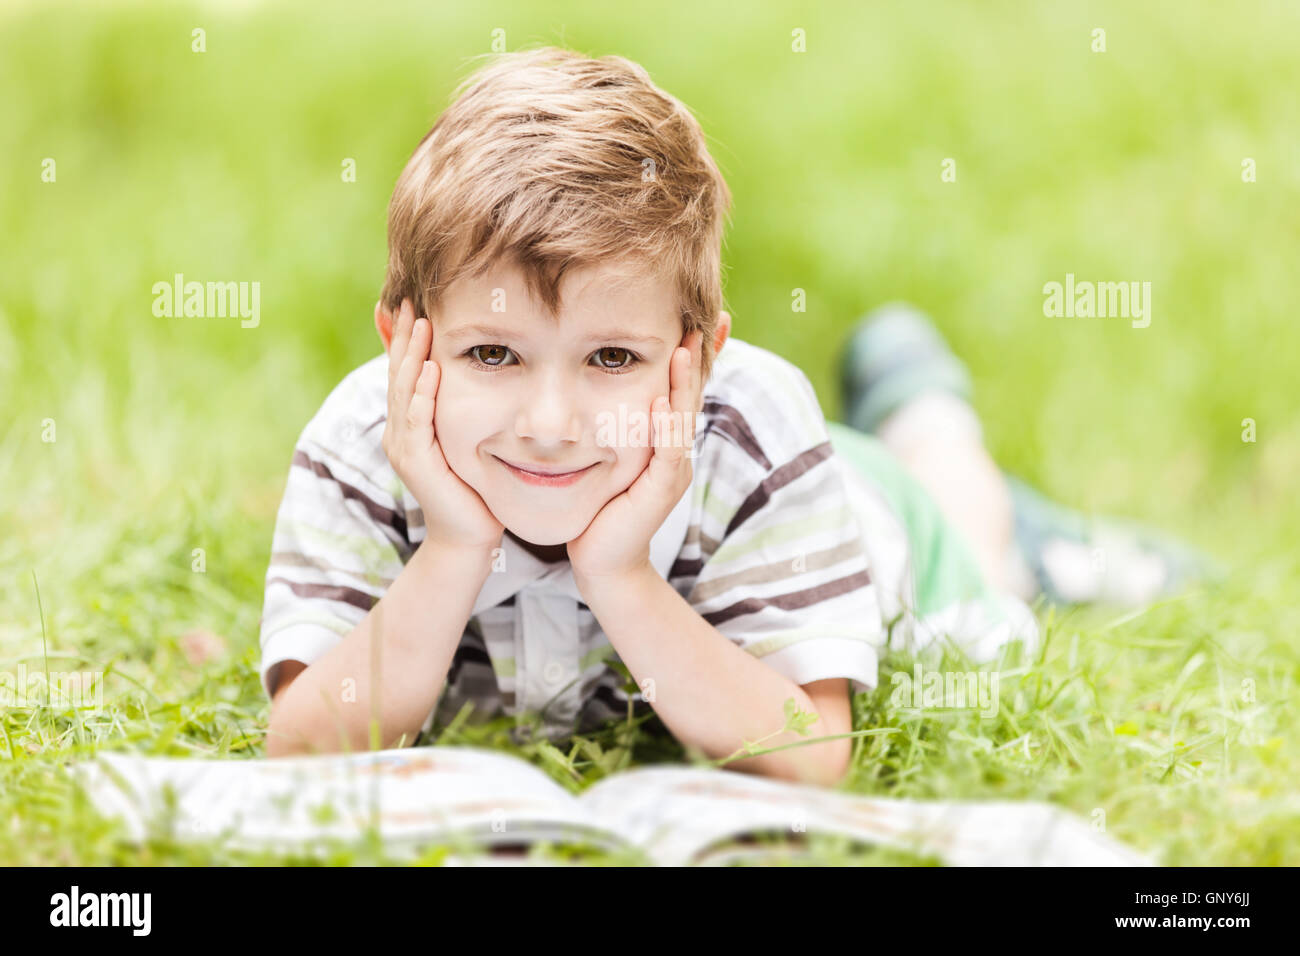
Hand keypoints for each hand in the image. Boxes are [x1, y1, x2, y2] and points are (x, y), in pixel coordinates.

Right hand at [383, 298, 504, 552]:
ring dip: (411, 358)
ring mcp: (404, 448)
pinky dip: (422, 396)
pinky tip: (430, 371)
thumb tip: (464, 376)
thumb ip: (458, 410)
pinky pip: (417, 423)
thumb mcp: (464, 439)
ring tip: (420, 326)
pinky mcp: (416, 464)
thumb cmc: (473, 486)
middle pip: (399, 376)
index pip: (405, 373)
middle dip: (404, 338)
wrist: (470, 535)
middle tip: (410, 302)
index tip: (412, 304)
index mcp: (408, 424)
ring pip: (404, 394)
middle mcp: (399, 432)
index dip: (405, 339)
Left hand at [567, 329, 703, 584]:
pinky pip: (666, 453)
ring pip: (683, 419)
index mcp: (666, 441)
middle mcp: (676, 452)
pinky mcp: (661, 492)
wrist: (602, 561)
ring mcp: (673, 472)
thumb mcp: (610, 457)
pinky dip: (665, 426)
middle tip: (714, 320)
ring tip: (685, 349)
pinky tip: (659, 401)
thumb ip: (617, 426)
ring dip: (685, 384)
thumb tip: (604, 386)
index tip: (709, 318)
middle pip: (693, 397)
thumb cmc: (600, 507)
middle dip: (704, 358)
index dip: (698, 356)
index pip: (684, 390)